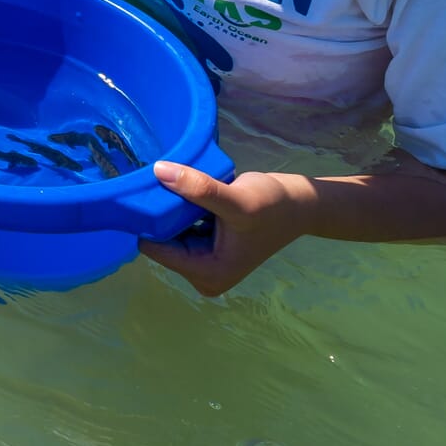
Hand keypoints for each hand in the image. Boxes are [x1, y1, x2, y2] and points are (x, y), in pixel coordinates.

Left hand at [136, 163, 315, 297]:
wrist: (300, 204)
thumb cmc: (273, 206)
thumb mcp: (236, 199)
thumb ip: (198, 189)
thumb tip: (159, 170)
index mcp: (206, 274)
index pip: (155, 249)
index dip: (148, 221)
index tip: (145, 193)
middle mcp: (202, 273)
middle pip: (161, 240)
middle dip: (160, 214)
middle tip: (160, 182)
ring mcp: (204, 260)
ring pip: (169, 230)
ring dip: (169, 208)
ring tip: (170, 180)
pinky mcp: (207, 244)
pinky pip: (180, 224)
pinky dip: (180, 207)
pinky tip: (182, 186)